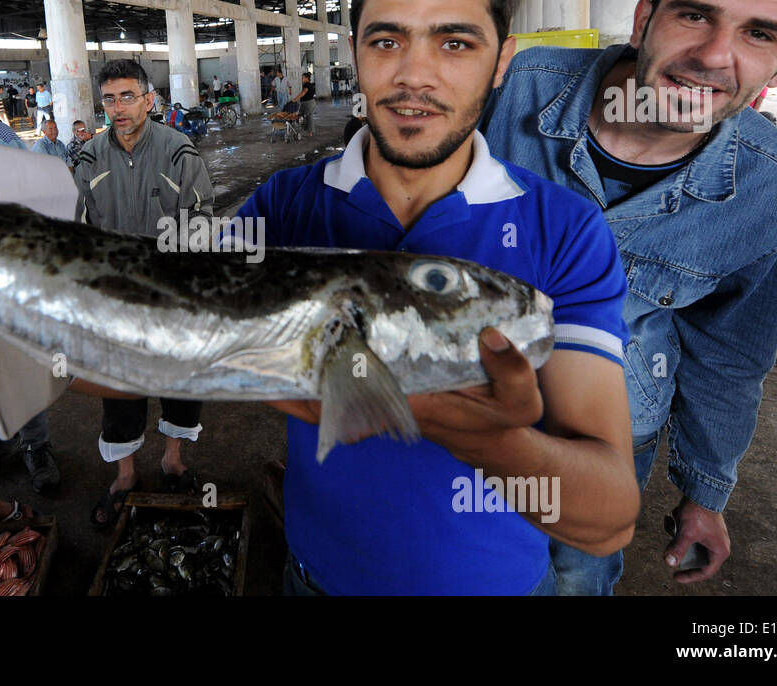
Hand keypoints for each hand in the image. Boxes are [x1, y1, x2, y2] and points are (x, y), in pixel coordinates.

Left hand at [267, 328, 541, 457]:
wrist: (493, 441)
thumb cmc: (501, 420)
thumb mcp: (519, 400)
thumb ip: (512, 368)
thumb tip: (491, 336)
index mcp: (412, 401)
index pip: (356, 396)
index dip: (318, 390)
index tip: (285, 372)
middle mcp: (387, 404)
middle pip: (329, 397)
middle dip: (293, 379)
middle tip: (257, 353)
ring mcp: (381, 401)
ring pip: (328, 395)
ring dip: (298, 378)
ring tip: (261, 354)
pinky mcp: (383, 393)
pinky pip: (339, 391)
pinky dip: (314, 382)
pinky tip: (290, 361)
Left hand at [665, 497, 729, 583]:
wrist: (702, 489)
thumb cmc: (698, 512)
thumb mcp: (685, 533)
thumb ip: (677, 549)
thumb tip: (669, 563)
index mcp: (719, 551)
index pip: (705, 572)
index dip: (690, 576)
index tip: (675, 577)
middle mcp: (718, 545)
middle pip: (695, 558)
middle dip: (680, 550)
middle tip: (670, 546)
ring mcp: (712, 536)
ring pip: (690, 545)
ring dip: (677, 537)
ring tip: (673, 524)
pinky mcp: (704, 528)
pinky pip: (689, 534)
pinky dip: (678, 528)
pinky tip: (672, 516)